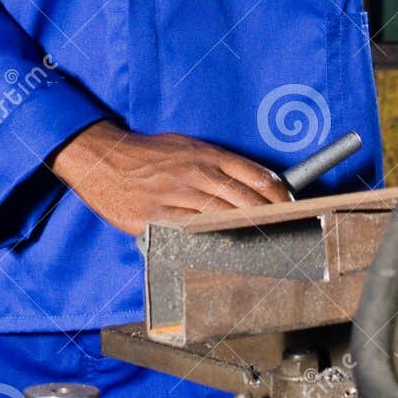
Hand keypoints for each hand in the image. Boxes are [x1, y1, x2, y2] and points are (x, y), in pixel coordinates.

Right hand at [50, 119, 292, 235]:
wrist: (105, 159)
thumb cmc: (149, 154)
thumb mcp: (186, 146)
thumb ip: (218, 163)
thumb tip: (253, 181)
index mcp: (206, 154)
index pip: (256, 175)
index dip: (280, 196)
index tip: (291, 209)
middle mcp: (195, 173)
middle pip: (246, 201)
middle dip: (271, 220)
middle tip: (286, 234)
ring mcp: (176, 196)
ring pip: (223, 220)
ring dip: (246, 235)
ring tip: (263, 247)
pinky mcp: (157, 218)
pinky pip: (190, 234)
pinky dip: (210, 243)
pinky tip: (223, 251)